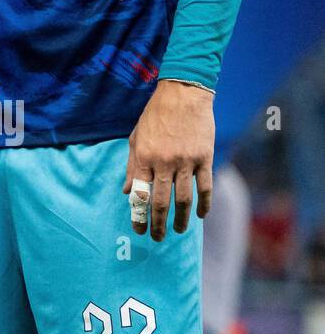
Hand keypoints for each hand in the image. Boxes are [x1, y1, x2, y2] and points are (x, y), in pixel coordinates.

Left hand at [121, 79, 214, 239]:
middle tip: (157, 237)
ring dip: (182, 218)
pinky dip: (204, 204)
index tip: (138, 229)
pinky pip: (205, 187)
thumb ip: (132, 166)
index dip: (139, 214)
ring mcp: (186, 161)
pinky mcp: (204, 158)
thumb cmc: (155, 116)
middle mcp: (164, 162)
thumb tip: (127, 191)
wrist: (182, 95)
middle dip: (158, 223)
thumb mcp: (136, 137)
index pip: (140, 193)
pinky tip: (201, 215)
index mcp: (144, 157)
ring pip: (184, 198)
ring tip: (179, 230)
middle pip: (161, 201)